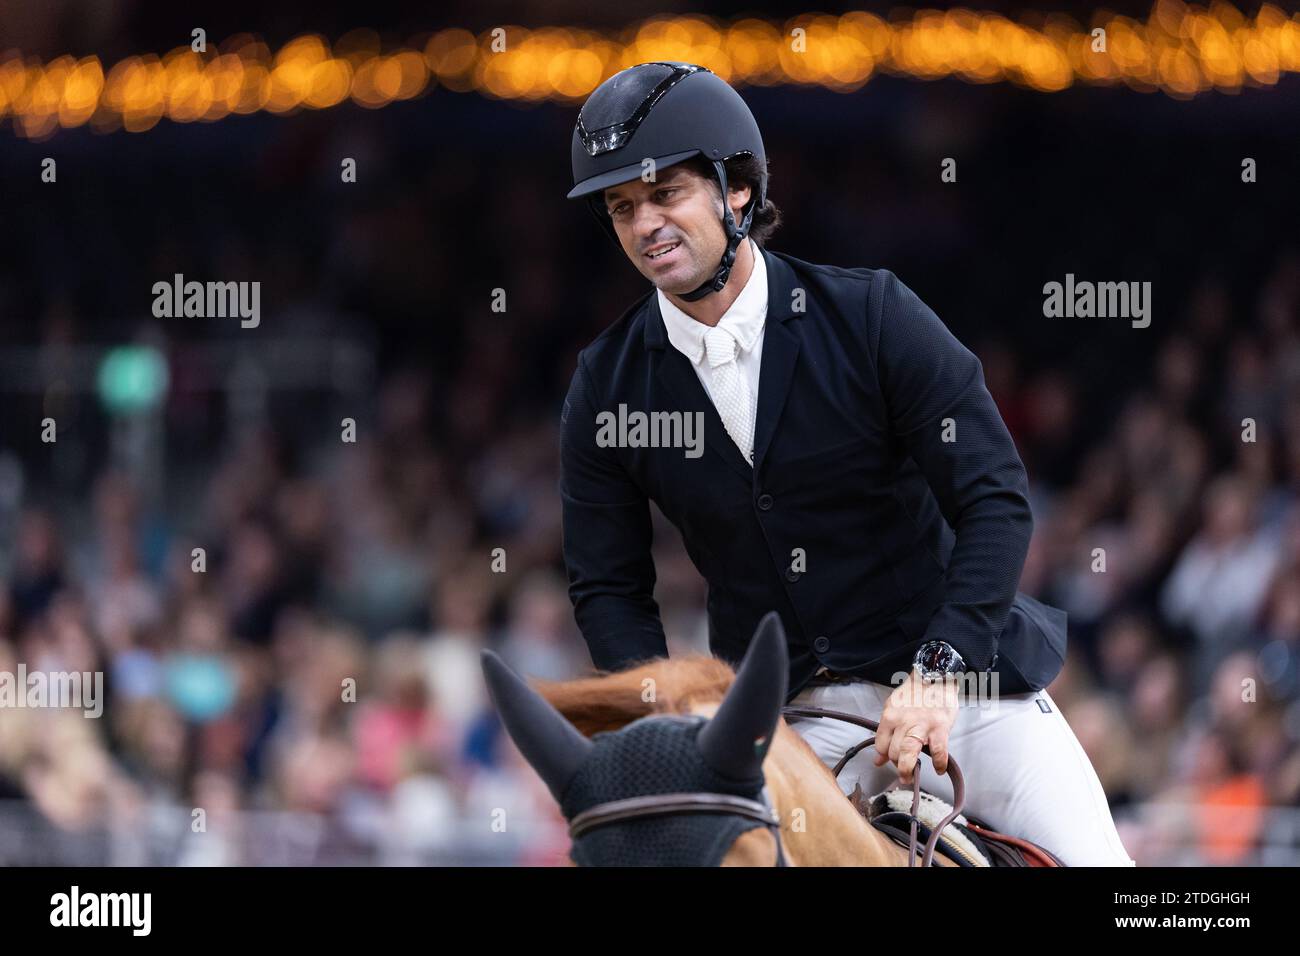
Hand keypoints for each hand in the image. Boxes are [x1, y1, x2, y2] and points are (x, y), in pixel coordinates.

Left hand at [873, 669, 957, 784]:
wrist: (935, 675)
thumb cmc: (915, 694)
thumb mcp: (894, 709)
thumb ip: (886, 733)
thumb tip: (878, 759)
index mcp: (889, 716)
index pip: (881, 744)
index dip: (884, 756)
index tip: (890, 760)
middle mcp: (902, 722)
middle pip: (893, 752)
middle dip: (897, 765)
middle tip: (903, 771)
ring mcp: (921, 725)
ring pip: (908, 754)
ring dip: (908, 770)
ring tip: (910, 777)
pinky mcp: (940, 728)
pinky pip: (938, 752)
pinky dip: (939, 764)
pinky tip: (939, 769)